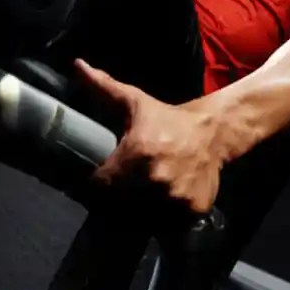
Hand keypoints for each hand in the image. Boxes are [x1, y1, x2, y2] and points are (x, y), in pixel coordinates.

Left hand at [75, 59, 228, 213]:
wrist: (212, 132)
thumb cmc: (167, 118)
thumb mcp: (134, 102)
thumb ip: (102, 87)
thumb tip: (77, 65)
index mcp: (137, 153)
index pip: (99, 185)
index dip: (91, 187)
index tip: (91, 184)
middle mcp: (156, 179)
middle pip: (117, 205)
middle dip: (112, 200)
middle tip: (114, 192)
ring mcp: (176, 198)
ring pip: (141, 217)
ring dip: (135, 212)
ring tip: (134, 198)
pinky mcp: (192, 210)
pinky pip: (166, 224)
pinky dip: (160, 218)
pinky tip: (158, 203)